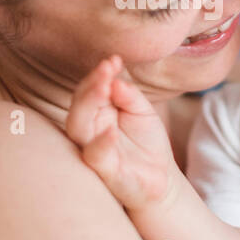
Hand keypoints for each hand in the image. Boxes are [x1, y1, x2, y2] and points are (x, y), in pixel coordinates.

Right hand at [65, 55, 177, 213]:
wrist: (161, 178)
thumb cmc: (146, 143)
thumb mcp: (143, 112)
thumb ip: (130, 96)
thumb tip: (116, 79)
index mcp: (96, 114)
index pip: (90, 90)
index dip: (99, 75)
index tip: (114, 60)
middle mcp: (89, 131)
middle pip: (79, 105)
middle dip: (91, 85)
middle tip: (106, 68)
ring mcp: (93, 151)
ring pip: (78, 127)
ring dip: (89, 105)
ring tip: (105, 87)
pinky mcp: (105, 172)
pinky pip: (96, 156)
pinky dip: (101, 143)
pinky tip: (111, 130)